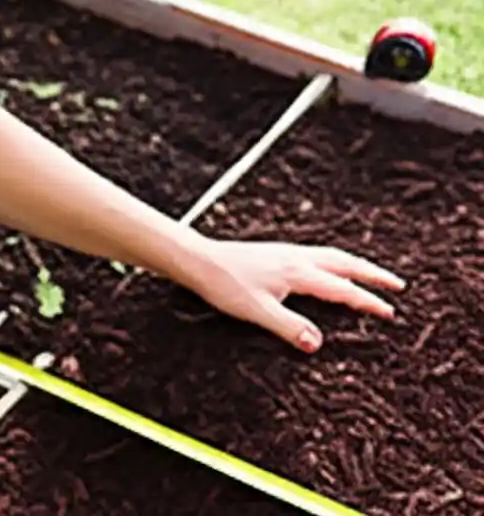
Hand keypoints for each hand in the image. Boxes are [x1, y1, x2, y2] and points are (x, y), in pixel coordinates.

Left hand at [177, 238, 405, 352]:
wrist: (198, 260)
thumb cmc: (224, 285)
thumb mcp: (257, 312)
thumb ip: (288, 327)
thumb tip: (318, 343)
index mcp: (298, 273)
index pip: (343, 289)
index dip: (367, 301)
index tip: (390, 312)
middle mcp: (296, 258)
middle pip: (345, 264)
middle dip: (372, 274)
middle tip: (397, 284)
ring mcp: (285, 252)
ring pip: (330, 255)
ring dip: (354, 264)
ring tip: (370, 272)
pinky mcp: (275, 252)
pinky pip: (315, 253)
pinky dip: (332, 259)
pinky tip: (325, 266)